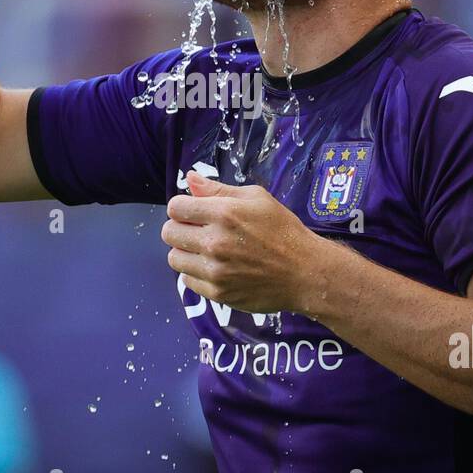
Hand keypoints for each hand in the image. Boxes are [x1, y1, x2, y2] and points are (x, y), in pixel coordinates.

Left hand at [161, 171, 325, 314]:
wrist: (304, 272)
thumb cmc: (282, 230)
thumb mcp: (256, 198)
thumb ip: (218, 189)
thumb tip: (190, 178)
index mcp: (223, 213)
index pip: (175, 207)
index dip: (182, 207)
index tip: (193, 212)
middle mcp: (214, 242)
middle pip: (169, 233)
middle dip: (180, 228)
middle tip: (198, 231)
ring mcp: (215, 271)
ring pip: (174, 259)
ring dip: (186, 252)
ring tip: (205, 251)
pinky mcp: (218, 293)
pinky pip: (187, 281)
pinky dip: (196, 274)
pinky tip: (215, 268)